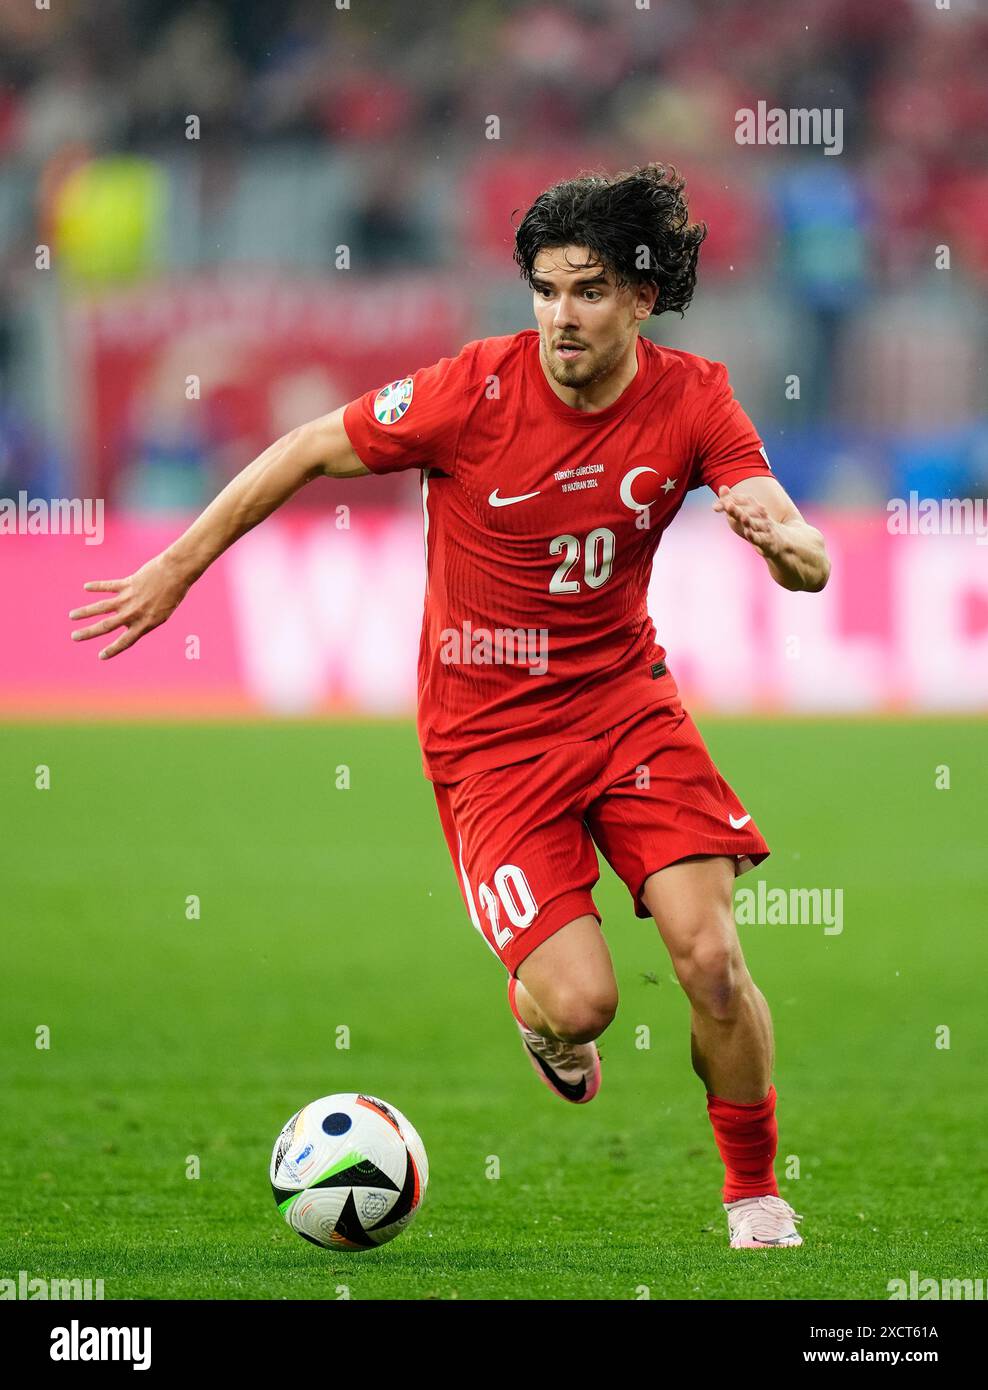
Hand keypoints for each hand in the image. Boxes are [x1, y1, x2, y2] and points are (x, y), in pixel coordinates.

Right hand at [69, 552, 190, 659]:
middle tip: (74, 637)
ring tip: (72, 616)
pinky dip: (96, 586)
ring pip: (101, 607)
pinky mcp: (127, 584)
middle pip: (106, 626)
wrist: (176, 574)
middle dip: (88, 633)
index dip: (113, 650)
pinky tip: (86, 587)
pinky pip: (108, 586)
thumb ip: (142, 620)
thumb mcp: (161, 614)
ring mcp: (129, 598)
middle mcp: (133, 613)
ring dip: (85, 612)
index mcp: (144, 624)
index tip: (101, 656)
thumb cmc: (172, 595)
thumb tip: (125, 622)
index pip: (125, 641)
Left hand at [712, 485, 785, 560]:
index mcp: (755, 509)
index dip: (730, 501)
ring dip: (748, 520)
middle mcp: (760, 517)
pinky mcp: (768, 542)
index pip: (743, 501)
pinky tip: (748, 533)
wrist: (784, 542)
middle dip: (737, 509)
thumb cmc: (760, 528)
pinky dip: (755, 536)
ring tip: (742, 517)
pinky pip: (761, 539)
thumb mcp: (746, 514)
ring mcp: (765, 529)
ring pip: (755, 524)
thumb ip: (732, 502)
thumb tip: (722, 488)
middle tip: (727, 505)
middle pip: (748, 511)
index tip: (715, 507)